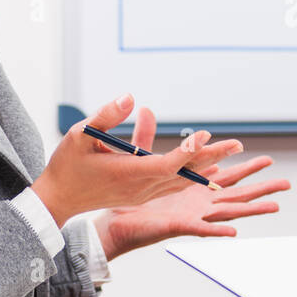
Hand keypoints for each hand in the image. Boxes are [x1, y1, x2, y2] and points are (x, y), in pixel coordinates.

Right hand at [30, 95, 246, 225]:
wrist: (58, 199)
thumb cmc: (68, 165)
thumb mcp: (81, 135)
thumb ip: (107, 116)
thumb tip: (131, 97)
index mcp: (130, 174)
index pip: (168, 164)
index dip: (188, 151)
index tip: (204, 134)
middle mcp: (142, 187)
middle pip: (184, 173)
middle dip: (212, 157)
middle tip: (238, 144)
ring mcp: (144, 194)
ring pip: (182, 180)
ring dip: (206, 165)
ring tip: (230, 150)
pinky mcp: (143, 194)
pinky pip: (174, 185)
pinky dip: (192, 174)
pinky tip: (207, 166)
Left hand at [91, 108, 290, 258]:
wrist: (108, 220)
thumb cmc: (123, 195)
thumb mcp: (138, 158)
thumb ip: (144, 135)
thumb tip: (144, 108)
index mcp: (190, 185)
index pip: (223, 174)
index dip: (243, 166)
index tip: (263, 157)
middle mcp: (195, 201)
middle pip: (235, 193)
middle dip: (259, 186)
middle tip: (285, 181)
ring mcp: (190, 215)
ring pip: (226, 210)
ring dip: (251, 209)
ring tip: (276, 205)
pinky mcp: (176, 226)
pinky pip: (200, 230)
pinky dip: (217, 230)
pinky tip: (234, 231)